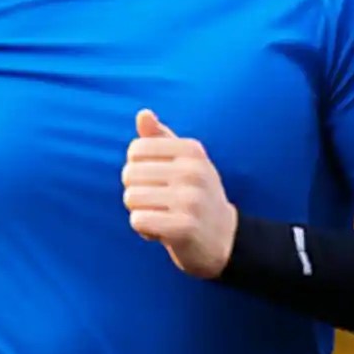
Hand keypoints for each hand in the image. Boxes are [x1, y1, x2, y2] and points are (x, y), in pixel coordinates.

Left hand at [121, 110, 238, 278]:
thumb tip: (143, 114)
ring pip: (131, 198)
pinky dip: (143, 229)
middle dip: (136, 191)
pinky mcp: (184, 227)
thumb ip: (160, 138)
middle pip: (129, 174)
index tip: (158, 181)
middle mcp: (193, 171)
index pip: (135, 149)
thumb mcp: (185, 162)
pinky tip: (161, 232)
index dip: (137, 168)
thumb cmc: (195, 195)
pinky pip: (138, 220)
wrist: (224, 239)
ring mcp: (190, 200)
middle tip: (159, 202)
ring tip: (161, 215)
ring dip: (139, 211)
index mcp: (192, 150)